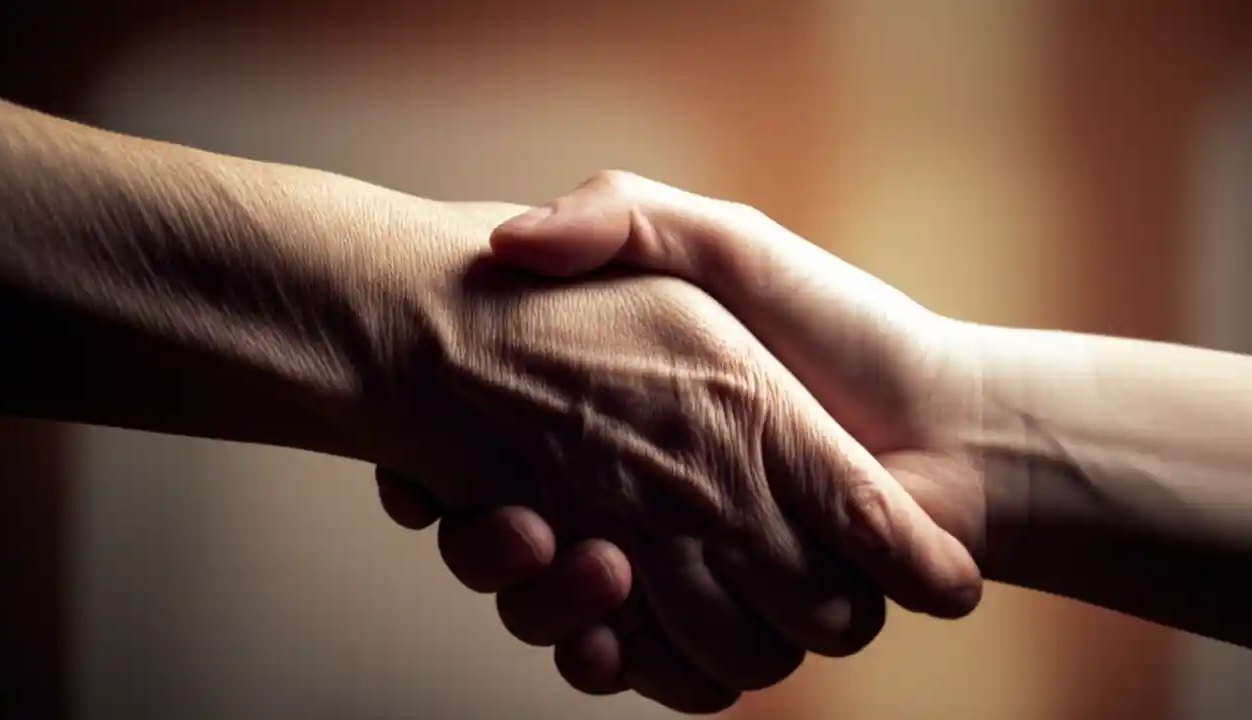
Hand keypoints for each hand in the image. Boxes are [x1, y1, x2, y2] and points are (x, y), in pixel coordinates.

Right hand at [346, 188, 978, 710]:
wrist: (948, 428)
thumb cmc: (839, 328)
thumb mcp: (725, 246)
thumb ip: (626, 220)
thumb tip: (510, 238)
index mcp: (621, 418)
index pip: (488, 454)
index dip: (439, 472)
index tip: (422, 473)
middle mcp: (631, 496)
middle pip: (512, 545)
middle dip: (493, 553)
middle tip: (514, 529)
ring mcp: (666, 563)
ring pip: (559, 610)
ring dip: (545, 608)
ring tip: (585, 571)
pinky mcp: (707, 623)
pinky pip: (630, 663)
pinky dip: (609, 661)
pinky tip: (607, 639)